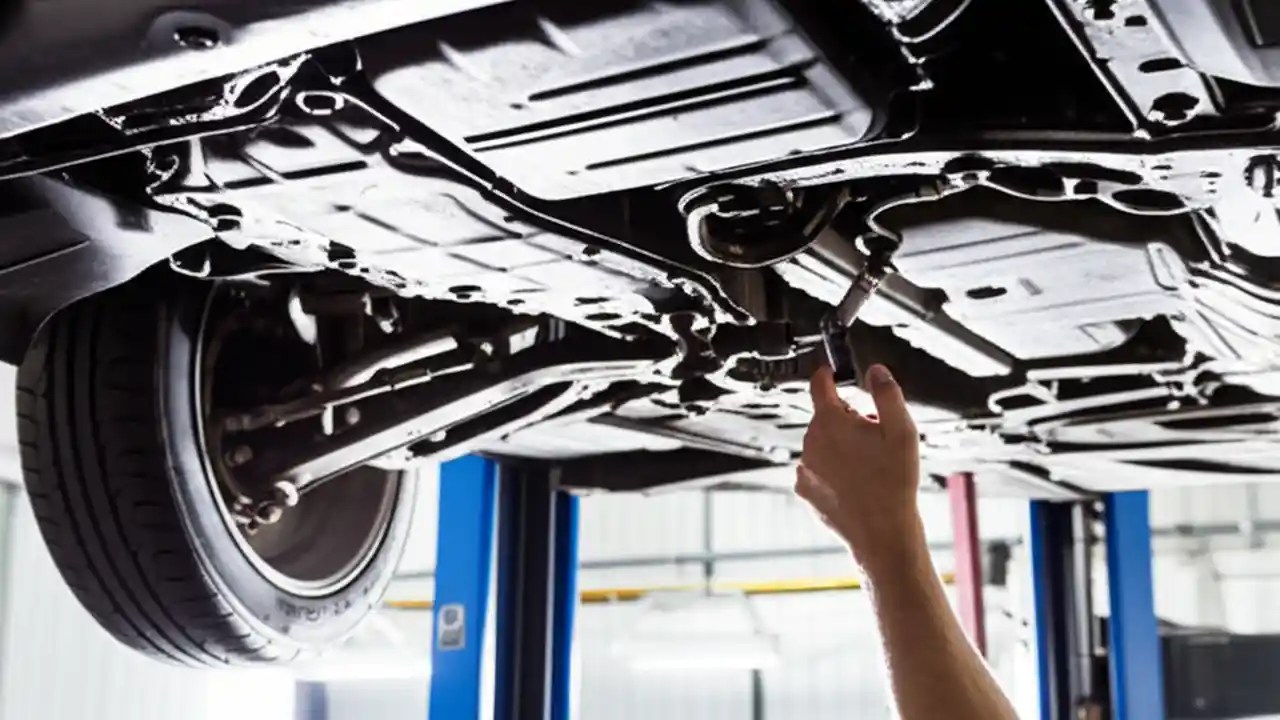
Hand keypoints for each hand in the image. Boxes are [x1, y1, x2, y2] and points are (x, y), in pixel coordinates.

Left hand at [795, 363, 924, 576]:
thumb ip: (887, 394)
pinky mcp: (805, 492)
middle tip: (874, 439)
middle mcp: (809, 443)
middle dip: (846, 420)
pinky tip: (855, 485)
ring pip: (822, 445)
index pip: (819, 385)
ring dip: (840, 447)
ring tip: (868, 467)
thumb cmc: (894, 482)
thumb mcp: (902, 431)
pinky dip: (832, 472)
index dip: (827, 375)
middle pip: (825, 418)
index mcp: (829, 422)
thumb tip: (875, 370)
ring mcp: (805, 469)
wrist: (883, 533)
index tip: (832, 372)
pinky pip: (818, 470)